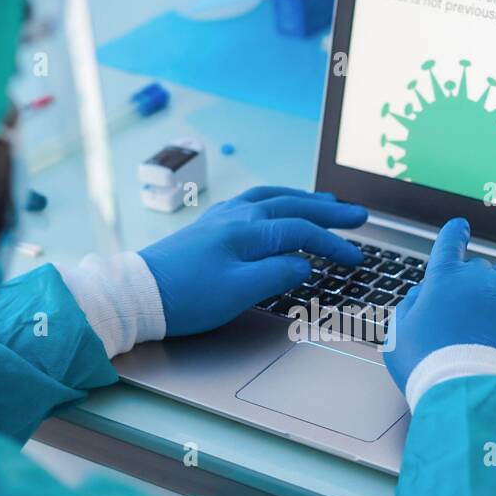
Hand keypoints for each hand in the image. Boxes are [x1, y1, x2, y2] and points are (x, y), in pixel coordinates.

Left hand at [139, 186, 367, 336]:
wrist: (138, 293)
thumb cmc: (185, 297)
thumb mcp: (238, 293)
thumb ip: (277, 275)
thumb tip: (303, 264)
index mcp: (247, 231)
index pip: (302, 232)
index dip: (333, 244)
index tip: (355, 257)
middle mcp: (237, 216)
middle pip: (293, 206)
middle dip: (329, 210)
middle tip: (358, 214)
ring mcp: (222, 217)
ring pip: (273, 198)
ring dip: (304, 199)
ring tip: (327, 202)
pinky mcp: (210, 226)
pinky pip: (254, 201)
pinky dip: (278, 200)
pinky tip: (279, 205)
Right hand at [383, 218, 495, 391]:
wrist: (468, 391)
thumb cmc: (429, 368)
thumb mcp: (399, 336)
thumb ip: (410, 306)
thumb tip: (422, 292)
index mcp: (445, 279)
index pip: (450, 242)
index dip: (455, 233)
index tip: (460, 228)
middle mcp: (482, 278)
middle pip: (482, 266)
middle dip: (478, 281)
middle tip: (474, 309)